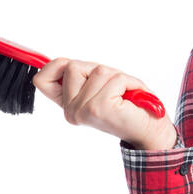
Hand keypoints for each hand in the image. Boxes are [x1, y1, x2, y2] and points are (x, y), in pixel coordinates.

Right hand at [32, 57, 177, 149]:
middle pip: (72, 65)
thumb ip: (82, 76)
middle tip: (114, 87)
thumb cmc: (129, 106)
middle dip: (98, 69)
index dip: (54, 65)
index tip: (70, 65)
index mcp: (68, 105)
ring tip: (124, 94)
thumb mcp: (101, 86)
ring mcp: (82, 110)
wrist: (150, 131)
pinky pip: (115, 78)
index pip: (42, 79)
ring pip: (97, 70)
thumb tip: (61, 61)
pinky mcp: (98, 108)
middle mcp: (71, 111)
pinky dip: (129, 82)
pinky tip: (130, 98)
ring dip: (118, 77)